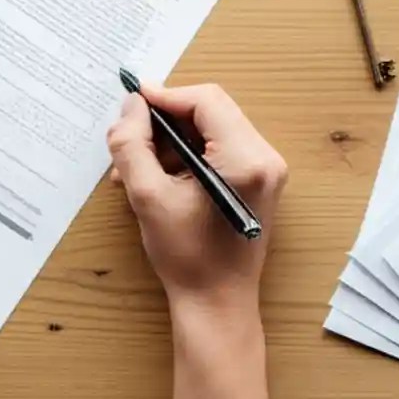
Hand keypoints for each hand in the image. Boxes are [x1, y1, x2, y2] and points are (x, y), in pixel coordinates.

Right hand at [106, 83, 287, 317]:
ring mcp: (267, 169)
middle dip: (167, 120)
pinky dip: (189, 153)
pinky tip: (161, 175)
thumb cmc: (187, 258)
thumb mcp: (148, 197)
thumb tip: (131, 106)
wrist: (217, 302)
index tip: (132, 103)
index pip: (205, 101)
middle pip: (212, 110)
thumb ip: (132, 145)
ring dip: (174, 139)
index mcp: (246, 159)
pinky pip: (222, 148)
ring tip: (138, 166)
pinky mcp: (260, 181)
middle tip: (131, 137)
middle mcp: (266, 158)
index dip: (164, 96)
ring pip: (214, 128)